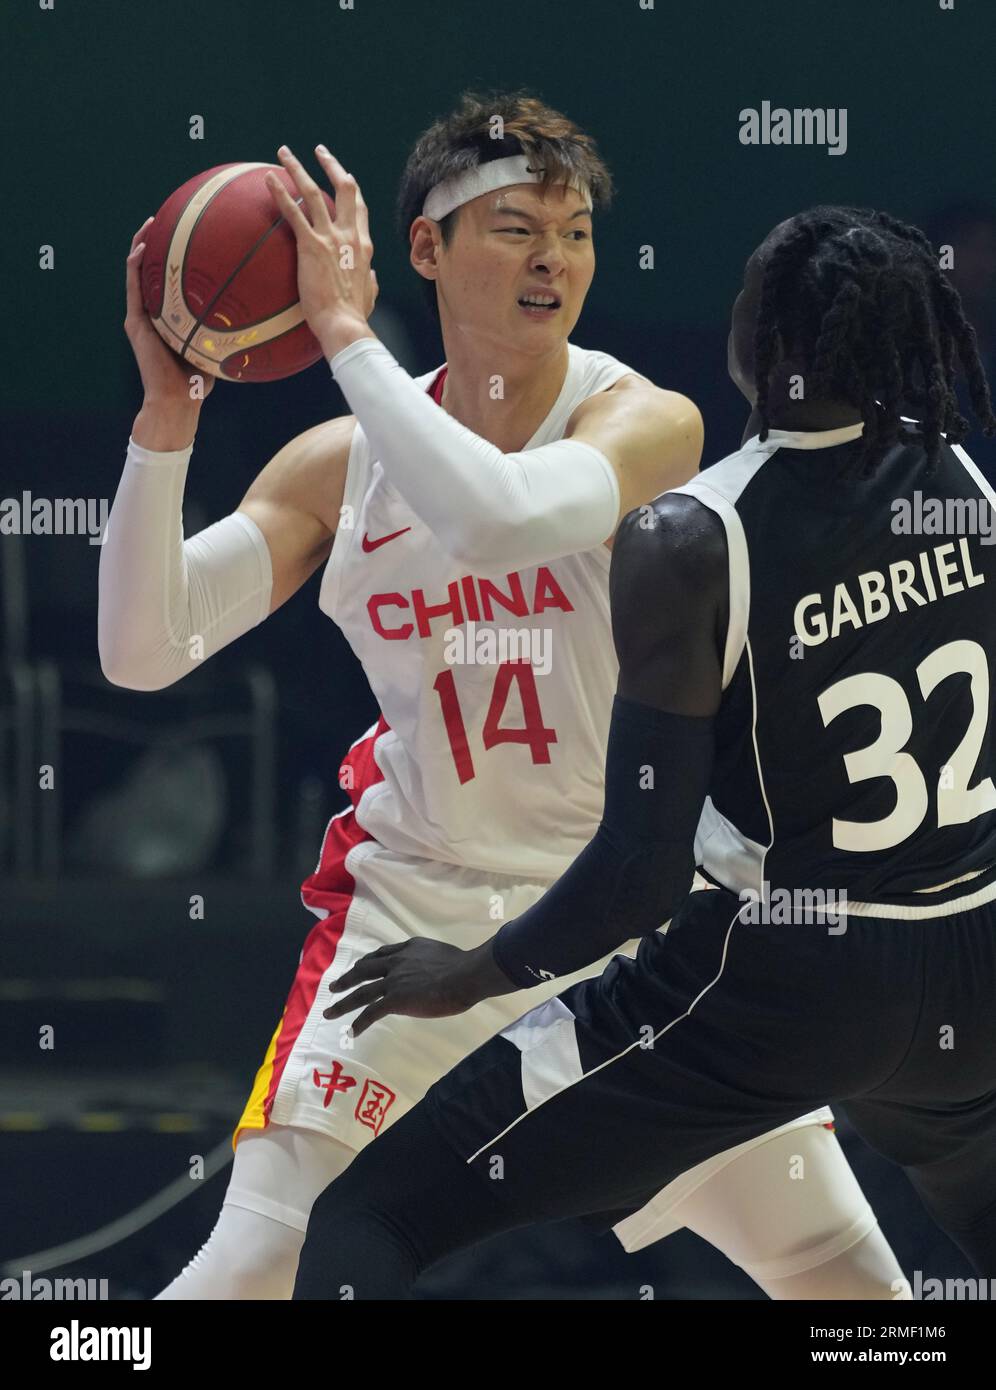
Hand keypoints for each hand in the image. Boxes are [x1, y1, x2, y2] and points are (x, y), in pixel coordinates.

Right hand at [124, 219, 213, 408]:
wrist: (178, 400)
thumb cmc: (201, 381)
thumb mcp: (218, 347)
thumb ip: (229, 329)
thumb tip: (260, 316)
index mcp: (170, 317)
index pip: (172, 281)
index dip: (178, 258)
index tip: (192, 236)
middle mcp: (154, 313)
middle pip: (153, 270)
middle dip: (159, 243)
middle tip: (170, 217)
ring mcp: (141, 316)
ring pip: (137, 272)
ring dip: (141, 246)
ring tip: (151, 222)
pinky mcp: (134, 322)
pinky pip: (133, 287)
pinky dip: (135, 265)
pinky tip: (142, 247)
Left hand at [266, 144, 379, 358]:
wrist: (344, 326)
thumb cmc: (354, 316)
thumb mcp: (369, 296)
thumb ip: (370, 282)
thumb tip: (372, 276)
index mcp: (363, 247)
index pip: (359, 209)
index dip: (351, 188)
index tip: (344, 175)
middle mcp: (350, 236)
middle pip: (345, 189)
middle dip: (331, 165)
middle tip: (319, 150)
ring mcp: (331, 238)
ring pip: (314, 193)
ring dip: (298, 169)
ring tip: (284, 153)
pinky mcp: (311, 246)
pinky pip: (293, 212)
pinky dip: (280, 193)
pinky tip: (268, 179)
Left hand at [324, 938, 516, 1037]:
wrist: (464, 975)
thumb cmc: (461, 966)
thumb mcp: (438, 952)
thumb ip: (426, 959)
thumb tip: (426, 968)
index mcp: (407, 949)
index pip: (381, 954)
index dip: (367, 962)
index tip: (359, 966)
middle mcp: (395, 962)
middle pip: (364, 971)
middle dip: (347, 979)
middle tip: (334, 987)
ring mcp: (393, 981)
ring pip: (361, 993)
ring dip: (343, 1003)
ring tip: (329, 1011)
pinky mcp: (395, 999)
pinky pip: (371, 1013)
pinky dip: (359, 1023)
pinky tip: (351, 1032)